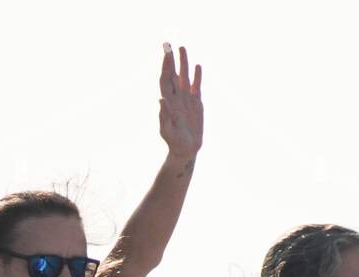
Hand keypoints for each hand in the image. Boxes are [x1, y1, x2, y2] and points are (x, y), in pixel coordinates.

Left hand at [158, 42, 202, 159]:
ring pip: (184, 77)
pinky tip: (197, 66)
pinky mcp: (196, 103)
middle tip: (169, 44)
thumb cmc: (174, 142)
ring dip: (184, 63)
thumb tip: (160, 99)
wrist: (186, 149)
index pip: (165, 80)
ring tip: (182, 48)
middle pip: (173, 74)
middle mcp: (176, 97)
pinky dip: (197, 76)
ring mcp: (186, 99)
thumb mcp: (167, 131)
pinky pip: (196, 86)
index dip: (165, 67)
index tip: (165, 54)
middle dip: (171, 60)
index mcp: (168, 102)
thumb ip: (163, 116)